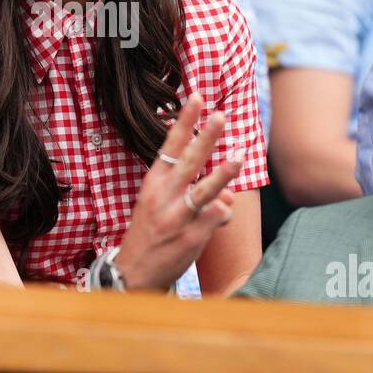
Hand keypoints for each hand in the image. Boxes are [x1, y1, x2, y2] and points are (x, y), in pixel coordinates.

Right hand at [113, 94, 244, 290]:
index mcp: (153, 183)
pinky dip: (224, 212)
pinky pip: (215, 218)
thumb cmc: (150, 234)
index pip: (169, 146)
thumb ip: (192, 195)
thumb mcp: (160, 208)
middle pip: (188, 162)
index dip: (184, 121)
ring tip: (238, 157)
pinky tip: (224, 211)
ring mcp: (176, 217)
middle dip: (206, 137)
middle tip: (220, 116)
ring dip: (222, 173)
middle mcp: (163, 197)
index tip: (196, 98)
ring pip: (203, 190)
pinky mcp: (190, 238)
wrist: (134, 274)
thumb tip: (227, 194)